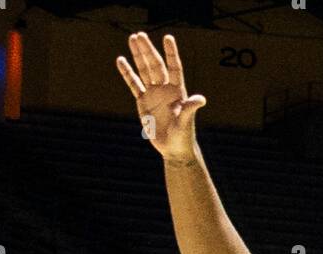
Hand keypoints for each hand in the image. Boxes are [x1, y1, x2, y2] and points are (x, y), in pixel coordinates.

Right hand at [116, 33, 205, 161]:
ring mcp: (153, 94)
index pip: (175, 67)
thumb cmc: (183, 136)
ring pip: (144, 70)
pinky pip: (134, 84)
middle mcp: (165, 89)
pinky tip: (121, 60)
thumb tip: (201, 99)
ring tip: (132, 38)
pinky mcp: (143, 102)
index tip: (168, 38)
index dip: (171, 53)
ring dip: (138, 55)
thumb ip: (190, 109)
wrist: (173, 149)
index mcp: (178, 91)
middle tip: (140, 35)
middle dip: (148, 50)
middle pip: (155, 65)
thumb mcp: (186, 122)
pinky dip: (127, 73)